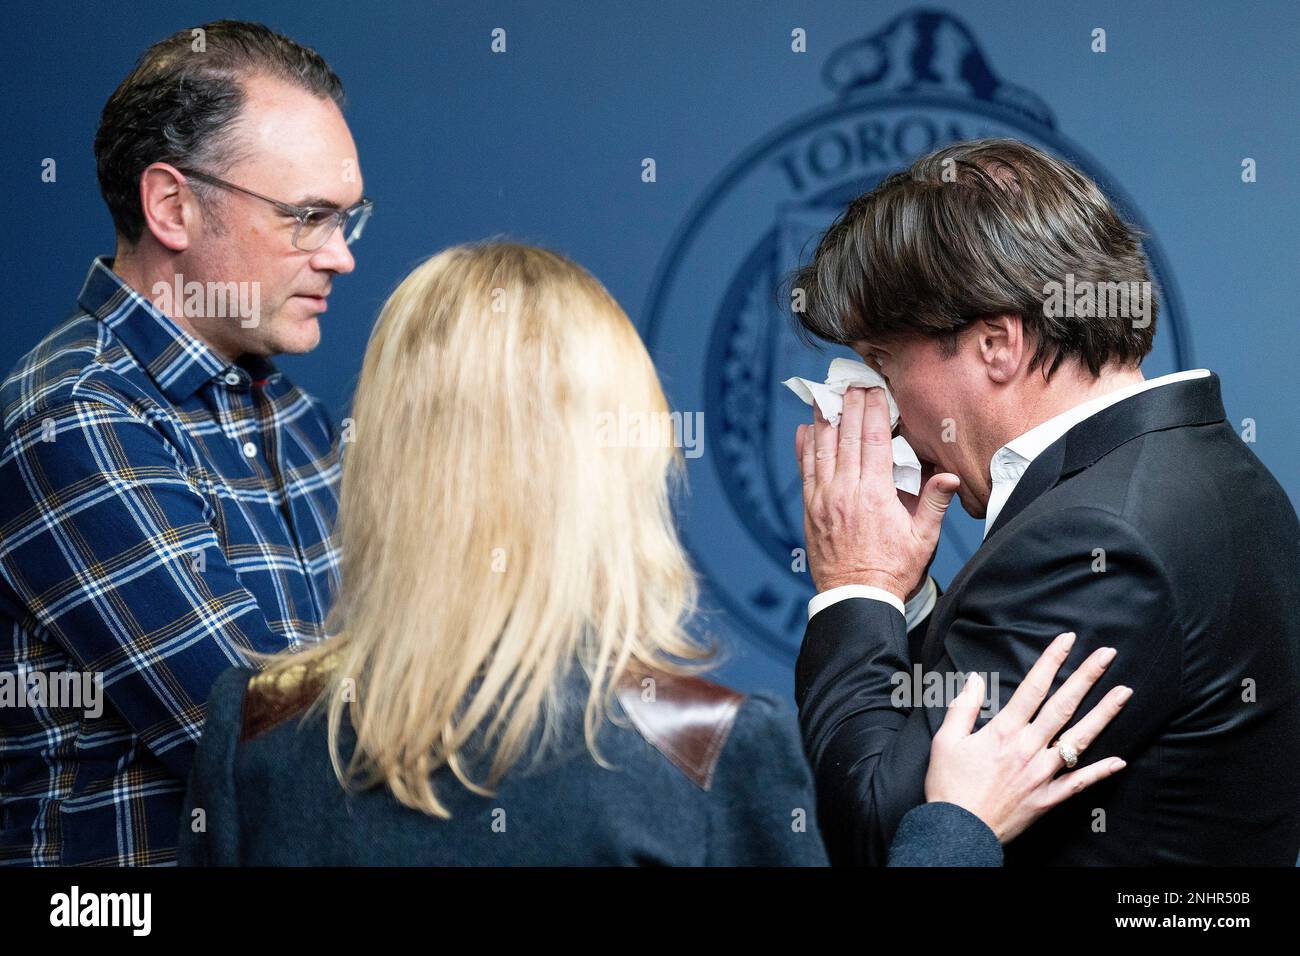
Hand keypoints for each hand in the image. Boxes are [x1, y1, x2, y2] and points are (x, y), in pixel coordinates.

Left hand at [797, 386, 959, 599]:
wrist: (856, 598)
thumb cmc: (893, 570)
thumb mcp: (923, 539)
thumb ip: (934, 503)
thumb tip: (948, 476)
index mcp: (876, 495)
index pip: (873, 441)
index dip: (873, 412)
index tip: (873, 391)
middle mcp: (846, 492)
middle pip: (845, 438)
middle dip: (849, 407)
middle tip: (850, 384)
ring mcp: (824, 500)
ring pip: (821, 450)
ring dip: (823, 420)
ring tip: (825, 396)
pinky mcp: (811, 510)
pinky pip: (805, 471)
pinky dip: (804, 448)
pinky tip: (805, 429)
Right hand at [924, 632, 1131, 843]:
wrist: (959, 829)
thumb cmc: (949, 785)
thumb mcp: (946, 741)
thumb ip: (963, 708)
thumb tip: (975, 679)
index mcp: (1004, 731)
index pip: (1033, 688)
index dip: (1051, 661)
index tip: (1068, 640)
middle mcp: (1029, 748)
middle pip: (1063, 706)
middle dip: (1087, 677)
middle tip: (1107, 655)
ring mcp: (1043, 774)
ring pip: (1080, 739)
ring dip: (1104, 714)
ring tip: (1124, 693)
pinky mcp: (1049, 798)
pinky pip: (1080, 783)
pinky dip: (1100, 772)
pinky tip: (1120, 760)